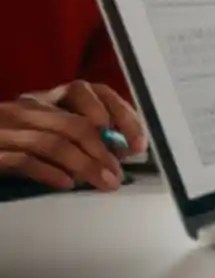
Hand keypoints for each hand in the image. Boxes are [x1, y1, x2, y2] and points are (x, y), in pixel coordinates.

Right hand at [0, 81, 144, 190]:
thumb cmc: (2, 145)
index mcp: (42, 100)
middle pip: (77, 124)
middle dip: (104, 151)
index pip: (91, 92)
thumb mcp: (36, 134)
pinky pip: (25, 159)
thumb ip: (69, 138)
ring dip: (85, 165)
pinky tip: (66, 185)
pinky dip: (49, 172)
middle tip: (118, 175)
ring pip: (55, 143)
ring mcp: (5, 128)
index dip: (120, 115)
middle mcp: (25, 108)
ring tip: (103, 182)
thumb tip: (113, 153)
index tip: (138, 142)